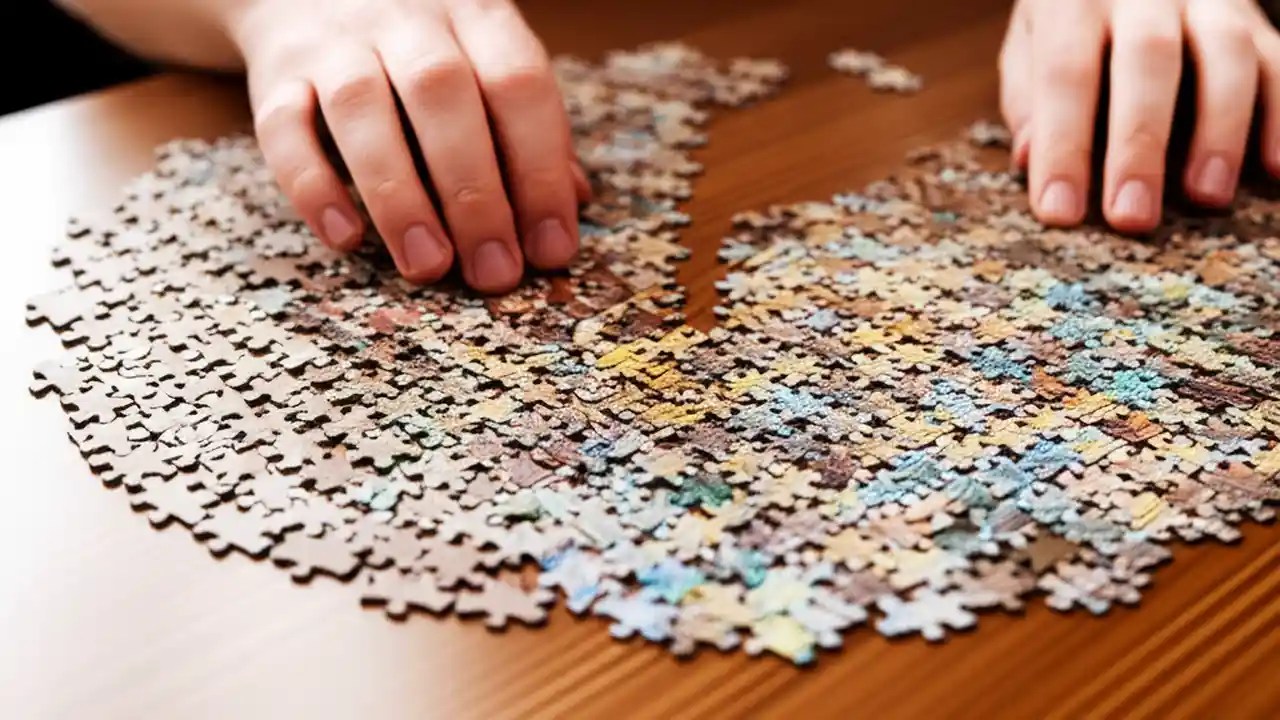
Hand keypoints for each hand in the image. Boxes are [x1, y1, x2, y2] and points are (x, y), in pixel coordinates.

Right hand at [227, 0, 589, 292]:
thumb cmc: (425, 49)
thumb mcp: (486, 66)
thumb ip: (527, 130)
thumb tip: (574, 203)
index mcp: (476, 15)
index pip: (519, 85)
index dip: (541, 170)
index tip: (551, 248)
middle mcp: (407, 17)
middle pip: (443, 96)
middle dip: (474, 194)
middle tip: (493, 272)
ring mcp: (335, 41)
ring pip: (362, 109)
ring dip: (398, 197)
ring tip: (428, 266)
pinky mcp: (276, 73)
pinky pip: (283, 127)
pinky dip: (312, 186)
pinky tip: (346, 237)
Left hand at [998, 0, 1279, 232]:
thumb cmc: (1069, 23)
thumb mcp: (1028, 46)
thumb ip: (1028, 98)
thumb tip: (1029, 160)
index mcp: (1073, 3)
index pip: (1064, 73)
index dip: (1062, 146)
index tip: (1059, 212)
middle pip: (1148, 61)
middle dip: (1140, 145)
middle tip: (1132, 217)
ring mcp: (1207, 0)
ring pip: (1226, 53)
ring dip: (1220, 131)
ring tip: (1206, 197)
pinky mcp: (1253, 19)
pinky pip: (1276, 61)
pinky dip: (1279, 117)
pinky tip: (1273, 171)